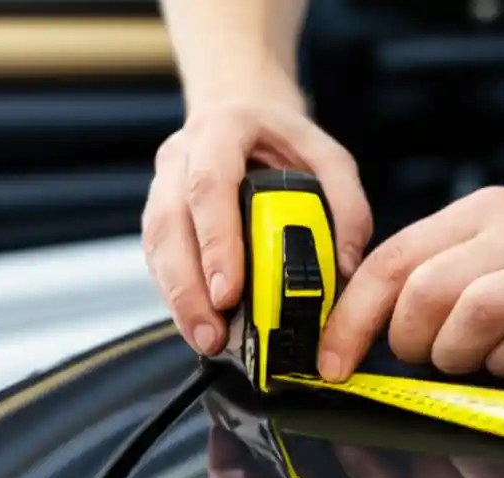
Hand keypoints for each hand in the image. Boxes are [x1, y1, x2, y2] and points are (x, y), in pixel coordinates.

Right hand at [142, 101, 371, 354]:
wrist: (242, 113)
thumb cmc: (283, 139)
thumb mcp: (328, 156)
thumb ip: (346, 204)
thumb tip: (343, 265)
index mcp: (221, 131)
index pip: (209, 186)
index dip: (215, 242)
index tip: (229, 292)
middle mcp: (181, 156)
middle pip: (170, 225)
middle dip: (189, 286)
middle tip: (213, 333)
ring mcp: (162, 186)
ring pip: (157, 246)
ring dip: (179, 299)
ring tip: (206, 339)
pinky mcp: (158, 216)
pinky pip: (158, 259)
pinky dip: (176, 295)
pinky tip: (198, 324)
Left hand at [316, 187, 503, 379]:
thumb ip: (445, 270)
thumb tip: (374, 324)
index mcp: (480, 214)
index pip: (392, 262)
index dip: (351, 318)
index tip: (332, 363)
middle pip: (426, 288)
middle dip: (411, 341)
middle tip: (429, 361)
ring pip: (477, 309)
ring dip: (461, 354)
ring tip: (476, 364)